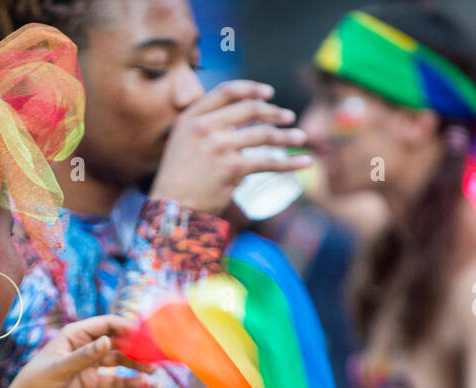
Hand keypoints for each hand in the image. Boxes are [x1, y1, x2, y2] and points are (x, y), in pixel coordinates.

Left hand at [2, 315, 152, 387]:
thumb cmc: (37, 383)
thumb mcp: (61, 368)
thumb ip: (85, 356)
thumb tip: (108, 340)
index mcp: (75, 335)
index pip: (106, 324)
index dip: (126, 327)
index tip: (145, 334)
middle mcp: (83, 346)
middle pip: (116, 341)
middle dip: (136, 346)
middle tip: (155, 352)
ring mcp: (87, 364)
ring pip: (117, 361)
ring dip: (134, 365)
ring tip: (152, 371)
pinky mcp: (88, 381)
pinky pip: (112, 379)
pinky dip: (126, 381)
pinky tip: (141, 384)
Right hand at [149, 80, 309, 216]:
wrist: (171, 209)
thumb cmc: (178, 180)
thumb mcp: (182, 143)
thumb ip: (206, 127)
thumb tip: (238, 123)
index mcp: (191, 118)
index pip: (226, 92)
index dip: (251, 89)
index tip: (268, 92)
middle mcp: (204, 128)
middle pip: (249, 110)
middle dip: (274, 112)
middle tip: (289, 117)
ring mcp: (219, 147)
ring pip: (263, 135)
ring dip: (286, 136)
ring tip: (301, 137)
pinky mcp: (232, 168)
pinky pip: (267, 162)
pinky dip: (289, 163)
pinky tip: (304, 162)